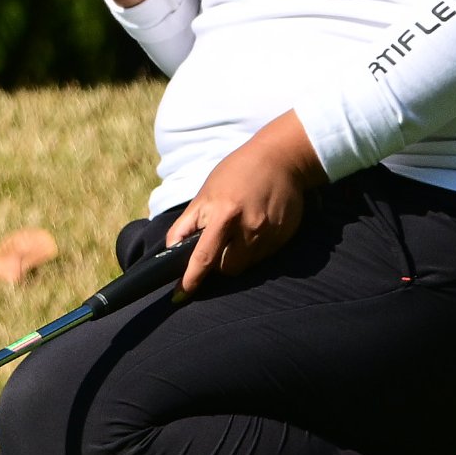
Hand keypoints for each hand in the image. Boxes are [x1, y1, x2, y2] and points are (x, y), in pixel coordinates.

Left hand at [167, 110, 324, 292]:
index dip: (191, 279)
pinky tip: (255, 227)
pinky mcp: (285, 237)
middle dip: (217, 263)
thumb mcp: (204, 194)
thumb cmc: (235, 174)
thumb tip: (170, 249)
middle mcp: (249, 228)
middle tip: (218, 244)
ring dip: (237, 256)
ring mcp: (270, 234)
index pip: (204, 257)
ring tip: (238, 232)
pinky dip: (255, 249)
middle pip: (227, 268)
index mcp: (224, 214)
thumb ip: (187, 224)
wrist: (280, 159)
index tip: (181, 295)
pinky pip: (264, 256)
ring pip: (246, 265)